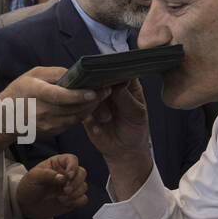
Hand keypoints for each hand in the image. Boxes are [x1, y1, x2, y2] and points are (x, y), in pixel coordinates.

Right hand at [0, 67, 109, 140]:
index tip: (94, 91)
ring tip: (100, 97)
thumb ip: (55, 73)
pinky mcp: (51, 132)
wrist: (6, 117)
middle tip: (106, 90)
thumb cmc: (20, 91)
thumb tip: (76, 75)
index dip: (78, 95)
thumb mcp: (33, 74)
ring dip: (90, 108)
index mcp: (35, 92)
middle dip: (93, 100)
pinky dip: (80, 115)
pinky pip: (71, 123)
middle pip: (72, 108)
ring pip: (75, 117)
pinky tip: (86, 106)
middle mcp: (41, 111)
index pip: (60, 96)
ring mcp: (46, 124)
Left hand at [16, 153, 88, 218]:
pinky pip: (83, 199)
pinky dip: (77, 201)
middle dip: (75, 182)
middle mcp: (66, 174)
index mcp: (58, 164)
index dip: (73, 166)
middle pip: (82, 173)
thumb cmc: (29, 186)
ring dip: (75, 193)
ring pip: (83, 186)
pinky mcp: (72, 199)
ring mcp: (70, 187)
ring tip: (61, 199)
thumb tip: (63, 178)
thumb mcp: (34, 177)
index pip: (72, 160)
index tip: (68, 176)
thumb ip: (48, 175)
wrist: (26, 204)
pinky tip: (65, 203)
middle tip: (65, 190)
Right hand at [84, 79, 153, 198]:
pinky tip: (99, 127)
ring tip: (107, 119)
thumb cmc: (135, 129)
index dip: (111, 67)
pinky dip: (90, 117)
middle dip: (100, 85)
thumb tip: (115, 85)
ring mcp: (95, 99)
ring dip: (97, 106)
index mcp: (124, 83)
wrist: (124, 150)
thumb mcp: (136, 114)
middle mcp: (108, 88)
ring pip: (88, 92)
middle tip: (105, 95)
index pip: (116, 68)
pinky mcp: (85, 111)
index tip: (109, 72)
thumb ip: (126, 98)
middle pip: (98, 77)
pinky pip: (81, 109)